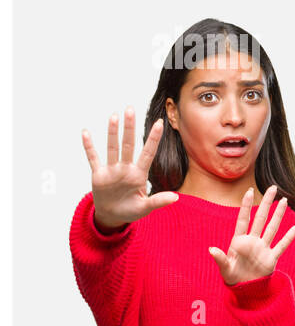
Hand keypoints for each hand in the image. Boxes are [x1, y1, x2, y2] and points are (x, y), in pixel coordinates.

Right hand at [82, 109, 179, 229]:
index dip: (153, 139)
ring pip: (112, 147)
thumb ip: (158, 201)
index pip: (148, 153)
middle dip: (129, 128)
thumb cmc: (131, 210)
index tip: (159, 123)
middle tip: (130, 109)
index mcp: (139, 175)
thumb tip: (176, 198)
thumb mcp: (145, 207)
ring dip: (112, 132)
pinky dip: (89, 146)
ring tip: (114, 116)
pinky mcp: (98, 174)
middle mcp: (125, 168)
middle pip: (128, 145)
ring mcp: (111, 170)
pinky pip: (93, 158)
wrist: (112, 216)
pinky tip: (86, 133)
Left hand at [208, 185, 294, 285]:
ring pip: (272, 227)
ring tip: (284, 201)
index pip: (243, 219)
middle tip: (272, 188)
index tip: (249, 191)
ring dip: (279, 214)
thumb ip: (220, 258)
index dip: (246, 205)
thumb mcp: (224, 268)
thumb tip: (211, 249)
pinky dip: (289, 237)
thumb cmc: (232, 277)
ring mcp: (263, 248)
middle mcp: (252, 241)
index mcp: (239, 241)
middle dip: (266, 203)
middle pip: (261, 218)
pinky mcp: (271, 258)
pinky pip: (282, 245)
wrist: (244, 289)